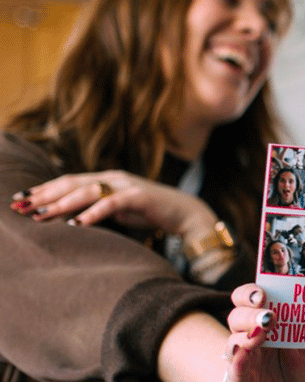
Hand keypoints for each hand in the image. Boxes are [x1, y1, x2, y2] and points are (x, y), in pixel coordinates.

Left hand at [9, 170, 215, 235]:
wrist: (187, 214)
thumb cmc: (151, 214)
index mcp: (106, 180)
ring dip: (61, 204)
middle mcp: (113, 178)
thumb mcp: (117, 211)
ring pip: (87, 191)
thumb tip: (66, 220)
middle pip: (71, 184)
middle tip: (20, 206)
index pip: (67, 182)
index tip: (19, 200)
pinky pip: (111, 203)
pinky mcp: (140, 197)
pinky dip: (93, 213)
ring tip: (41, 215)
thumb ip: (95, 210)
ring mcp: (126, 186)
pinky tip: (77, 224)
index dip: (42, 190)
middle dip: (44, 195)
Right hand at [226, 284, 304, 381]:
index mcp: (266, 320)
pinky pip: (233, 367)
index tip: (263, 292)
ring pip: (234, 339)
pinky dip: (238, 360)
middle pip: (238, 314)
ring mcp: (243, 355)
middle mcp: (249, 333)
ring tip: (261, 334)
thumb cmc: (299, 367)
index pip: (251, 297)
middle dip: (250, 312)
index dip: (252, 291)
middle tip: (268, 315)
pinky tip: (244, 353)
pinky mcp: (240, 376)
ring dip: (247, 334)